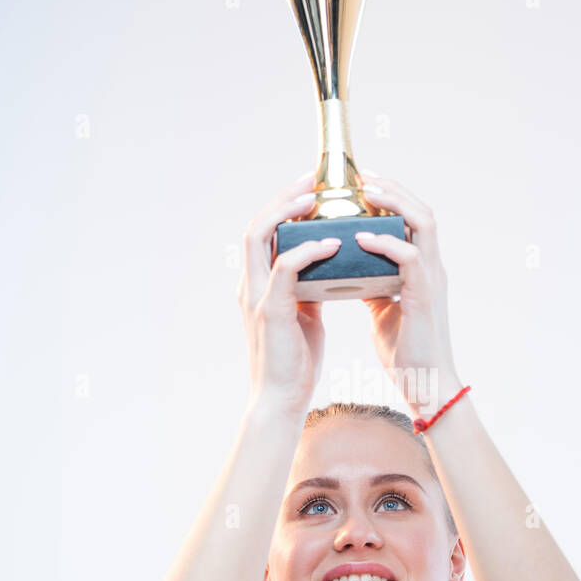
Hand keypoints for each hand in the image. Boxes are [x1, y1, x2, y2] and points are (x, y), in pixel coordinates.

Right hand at [238, 171, 341, 415]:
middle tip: (315, 179)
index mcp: (257, 284)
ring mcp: (256, 296)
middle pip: (257, 223)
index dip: (283, 205)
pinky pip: (285, 267)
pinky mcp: (270, 310)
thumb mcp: (303, 317)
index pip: (263, 231)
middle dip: (284, 196)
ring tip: (317, 199)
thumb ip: (307, 290)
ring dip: (288, 211)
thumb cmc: (294, 363)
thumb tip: (327, 268)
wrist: (281, 400)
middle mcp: (250, 284)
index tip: (311, 187)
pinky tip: (330, 242)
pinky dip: (307, 249)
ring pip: (261, 235)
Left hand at [354, 171, 462, 412]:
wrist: (425, 386)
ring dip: (394, 202)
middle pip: (422, 209)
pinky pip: (408, 258)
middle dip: (393, 188)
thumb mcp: (384, 310)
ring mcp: (431, 280)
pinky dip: (385, 242)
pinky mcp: (423, 298)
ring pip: (423, 222)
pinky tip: (361, 237)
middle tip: (362, 176)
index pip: (415, 218)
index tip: (364, 182)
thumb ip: (374, 286)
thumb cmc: (407, 352)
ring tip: (366, 192)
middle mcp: (432, 268)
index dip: (394, 195)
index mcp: (423, 269)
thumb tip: (351, 269)